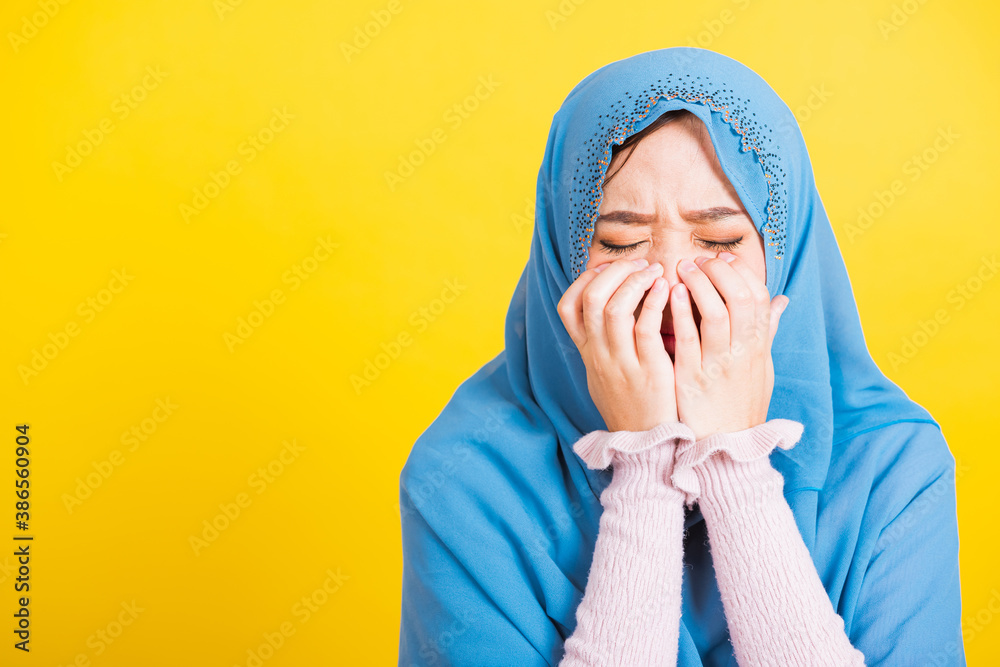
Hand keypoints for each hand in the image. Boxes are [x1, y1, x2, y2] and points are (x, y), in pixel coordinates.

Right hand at [557, 257, 676, 431]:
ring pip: (614, 308)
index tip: (608, 269)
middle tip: (640, 263)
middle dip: (614, 272)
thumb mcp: (604, 376)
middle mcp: (599, 355)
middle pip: (591, 299)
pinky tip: (666, 288)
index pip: (568, 307)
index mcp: (588, 354)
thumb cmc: (631, 406)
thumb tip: (606, 313)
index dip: (585, 280)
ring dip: (634, 281)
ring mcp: (621, 363)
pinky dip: (654, 301)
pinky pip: (645, 327)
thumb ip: (602, 346)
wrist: (646, 446)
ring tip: (655, 270)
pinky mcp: (648, 371)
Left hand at [669, 251, 788, 440]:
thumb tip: (782, 301)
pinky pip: (689, 339)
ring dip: (700, 284)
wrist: (726, 447)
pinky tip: (672, 293)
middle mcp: (742, 352)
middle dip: (719, 271)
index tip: (723, 257)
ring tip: (683, 269)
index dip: (741, 272)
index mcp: (758, 346)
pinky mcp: (693, 378)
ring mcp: (718, 365)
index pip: (758, 297)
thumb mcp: (762, 367)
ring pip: (716, 313)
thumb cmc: (741, 404)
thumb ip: (767, 331)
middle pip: (739, 298)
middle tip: (699, 260)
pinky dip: (683, 312)